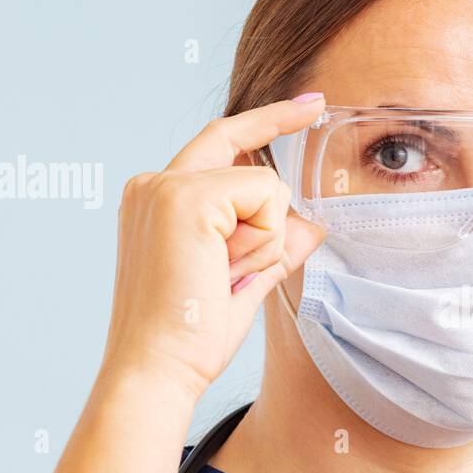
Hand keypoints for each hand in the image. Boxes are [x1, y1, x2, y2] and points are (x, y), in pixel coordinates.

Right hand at [100, 97, 326, 399]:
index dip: (262, 124)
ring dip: (263, 237)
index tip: (305, 107)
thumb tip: (311, 223)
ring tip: (225, 277)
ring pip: (260, 183)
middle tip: (319, 102)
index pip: (218, 147)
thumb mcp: (244, 282)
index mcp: (157, 201)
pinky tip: (226, 268)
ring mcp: (166, 186)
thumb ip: (273, 248)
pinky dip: (262, 238)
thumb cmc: (191, 337)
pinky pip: (264, 196)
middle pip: (232, 137)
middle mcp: (153, 183)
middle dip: (278, 120)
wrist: (157, 370)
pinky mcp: (186, 197)